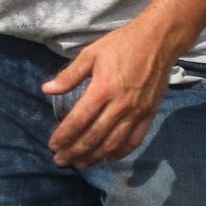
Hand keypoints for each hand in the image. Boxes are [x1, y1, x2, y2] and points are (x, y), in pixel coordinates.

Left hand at [41, 17, 177, 168]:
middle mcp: (119, 105)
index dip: (64, 136)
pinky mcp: (149, 114)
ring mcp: (136, 112)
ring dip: (94, 157)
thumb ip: (69, 75)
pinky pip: (134, 140)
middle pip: (93, 136)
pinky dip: (120, 153)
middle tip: (61, 161)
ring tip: (80, 164)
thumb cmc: (122, 44)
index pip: (78, 120)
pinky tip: (108, 158)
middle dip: (75, 151)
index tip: (53, 146)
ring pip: (112, 143)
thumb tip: (46, 90)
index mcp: (102, 89)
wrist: (158, 41)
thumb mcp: (91, 54)